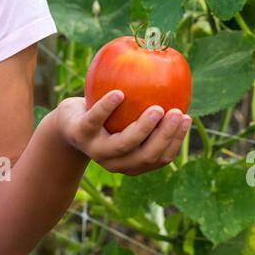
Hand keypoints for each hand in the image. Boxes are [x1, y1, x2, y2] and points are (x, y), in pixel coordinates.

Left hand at [54, 90, 190, 175]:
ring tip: (157, 108)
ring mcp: (97, 150)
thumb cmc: (108, 120)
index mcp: (132, 163)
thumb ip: (151, 115)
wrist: (67, 124)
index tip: (186, 118)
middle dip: (165, 136)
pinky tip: (119, 94)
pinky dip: (107, 107)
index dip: (176, 140)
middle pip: (146, 155)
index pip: (161, 158)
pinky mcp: (80, 133)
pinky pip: (96, 120)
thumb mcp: (129, 120)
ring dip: (143, 128)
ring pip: (124, 145)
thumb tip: (182, 90)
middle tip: (177, 112)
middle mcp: (116, 162)